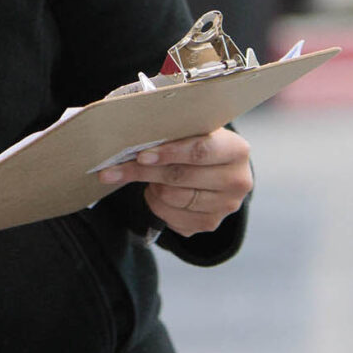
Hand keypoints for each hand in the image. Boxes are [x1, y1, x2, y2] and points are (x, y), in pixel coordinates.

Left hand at [98, 127, 251, 236]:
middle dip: (144, 172)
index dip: (168, 153)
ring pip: (173, 198)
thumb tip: (131, 130)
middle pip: (181, 177)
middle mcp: (238, 181)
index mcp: (237, 150)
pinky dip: (155, 205)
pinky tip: (155, 191)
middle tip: (114, 169)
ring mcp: (226, 206)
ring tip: (146, 176)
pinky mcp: (211, 224)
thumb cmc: (196, 141)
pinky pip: (172, 219)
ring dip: (151, 187)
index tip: (140, 155)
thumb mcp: (193, 129)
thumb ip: (173, 128)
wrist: (215, 167)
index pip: (200, 151)